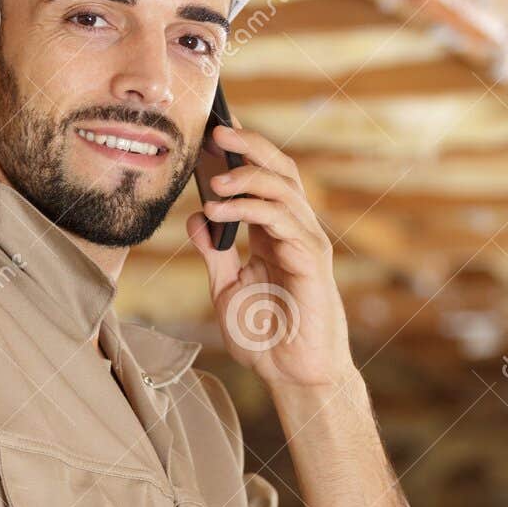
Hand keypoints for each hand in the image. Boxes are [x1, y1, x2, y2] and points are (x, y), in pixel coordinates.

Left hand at [186, 116, 355, 389]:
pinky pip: (285, 221)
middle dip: (251, 147)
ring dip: (246, 178)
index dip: (241, 155)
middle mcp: (294, 231)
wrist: (290, 373)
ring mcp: (307, 243)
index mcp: (274, 234)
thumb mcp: (225, 289)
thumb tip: (195, 217)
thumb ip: (213, 253)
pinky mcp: (313, 261)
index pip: (262, 180)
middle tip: (216, 132)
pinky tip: (219, 213)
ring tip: (212, 182)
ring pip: (285, 189)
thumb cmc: (264, 336)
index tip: (210, 135)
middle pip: (280, 171)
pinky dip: (252, 210)